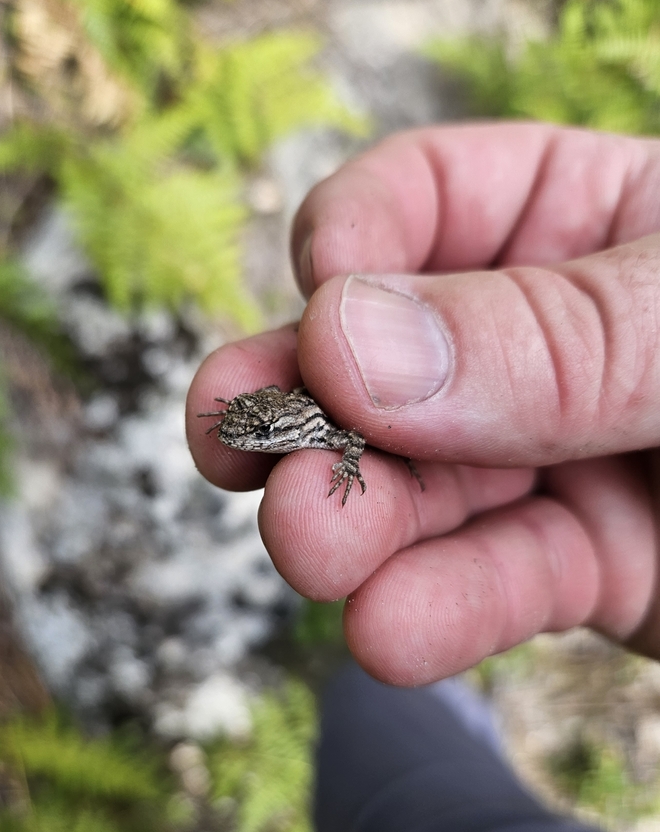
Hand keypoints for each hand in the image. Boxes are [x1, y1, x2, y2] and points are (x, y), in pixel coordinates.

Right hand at [186, 123, 659, 684]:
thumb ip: (544, 335)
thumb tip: (340, 338)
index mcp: (591, 222)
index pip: (427, 201)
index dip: (352, 248)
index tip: (314, 303)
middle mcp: (556, 342)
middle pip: (391, 363)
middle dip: (310, 411)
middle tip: (238, 453)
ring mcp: (567, 457)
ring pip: (427, 487)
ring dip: (357, 524)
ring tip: (309, 552)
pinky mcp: (593, 568)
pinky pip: (501, 584)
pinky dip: (442, 611)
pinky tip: (388, 630)